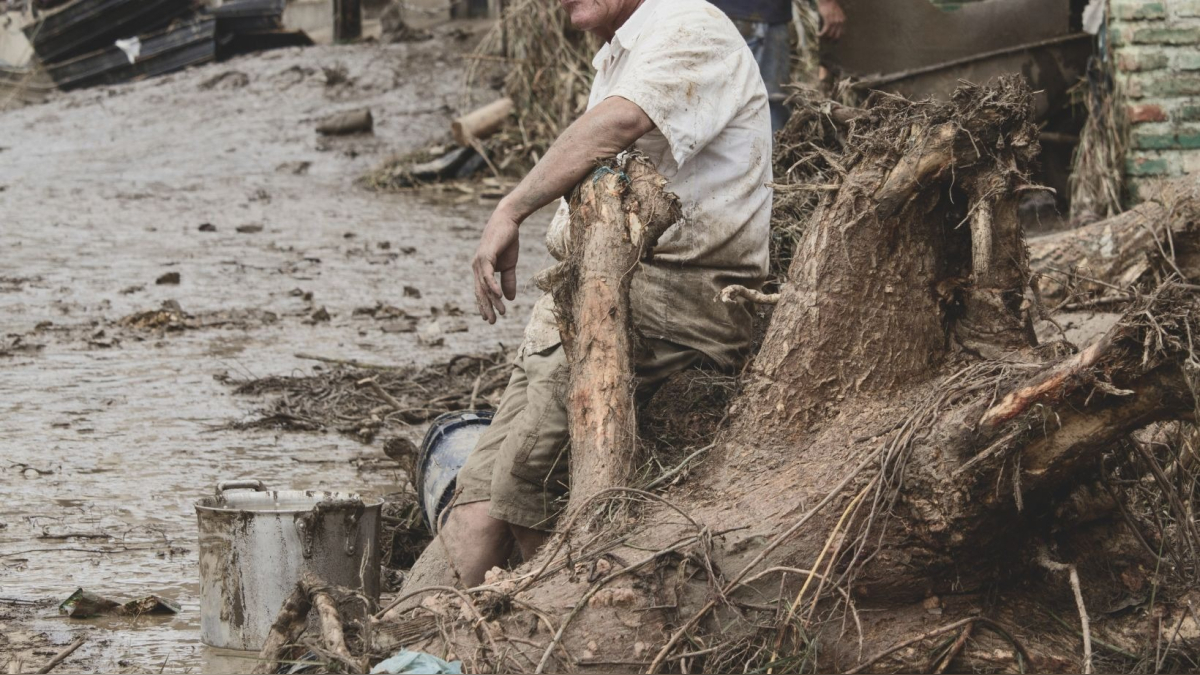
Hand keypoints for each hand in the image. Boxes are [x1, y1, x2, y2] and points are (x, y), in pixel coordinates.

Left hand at [472, 204, 520, 323]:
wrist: (508, 221)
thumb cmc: (507, 241)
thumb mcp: (509, 265)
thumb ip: (508, 281)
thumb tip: (509, 298)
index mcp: (481, 269)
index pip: (481, 291)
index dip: (484, 305)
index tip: (489, 318)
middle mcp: (477, 267)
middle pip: (480, 292)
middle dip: (486, 307)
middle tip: (492, 322)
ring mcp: (479, 261)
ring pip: (484, 286)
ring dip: (492, 300)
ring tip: (500, 312)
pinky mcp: (486, 256)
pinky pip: (487, 275)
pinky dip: (492, 286)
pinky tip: (499, 296)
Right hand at [818, 0, 845, 39]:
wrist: (828, 0)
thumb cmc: (831, 6)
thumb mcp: (838, 13)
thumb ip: (838, 20)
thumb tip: (835, 28)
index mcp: (843, 20)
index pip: (841, 33)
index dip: (836, 38)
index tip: (832, 40)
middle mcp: (840, 22)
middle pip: (836, 35)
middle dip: (831, 39)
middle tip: (826, 41)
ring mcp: (834, 22)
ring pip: (830, 34)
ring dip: (824, 37)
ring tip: (820, 36)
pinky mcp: (828, 21)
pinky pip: (825, 31)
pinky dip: (821, 34)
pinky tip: (817, 34)